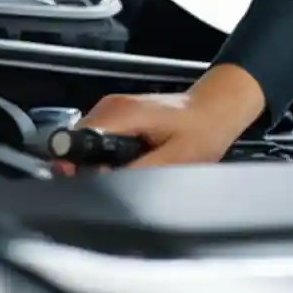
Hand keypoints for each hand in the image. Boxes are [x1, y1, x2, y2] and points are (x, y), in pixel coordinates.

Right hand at [55, 63, 266, 173]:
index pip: (80, 141)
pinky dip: (106, 153)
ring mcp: (111, 108)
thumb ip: (140, 172)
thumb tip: (109, 185)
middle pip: (79, 143)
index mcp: (123, 113)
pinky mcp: (115, 114)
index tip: (88, 184)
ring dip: (99, 161)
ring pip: (86, 142)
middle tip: (118, 180)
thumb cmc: (201, 131)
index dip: (79, 167)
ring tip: (128, 169)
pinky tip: (130, 160)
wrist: (214, 109)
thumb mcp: (176, 160)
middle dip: (90, 167)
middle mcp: (110, 106)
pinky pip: (98, 138)